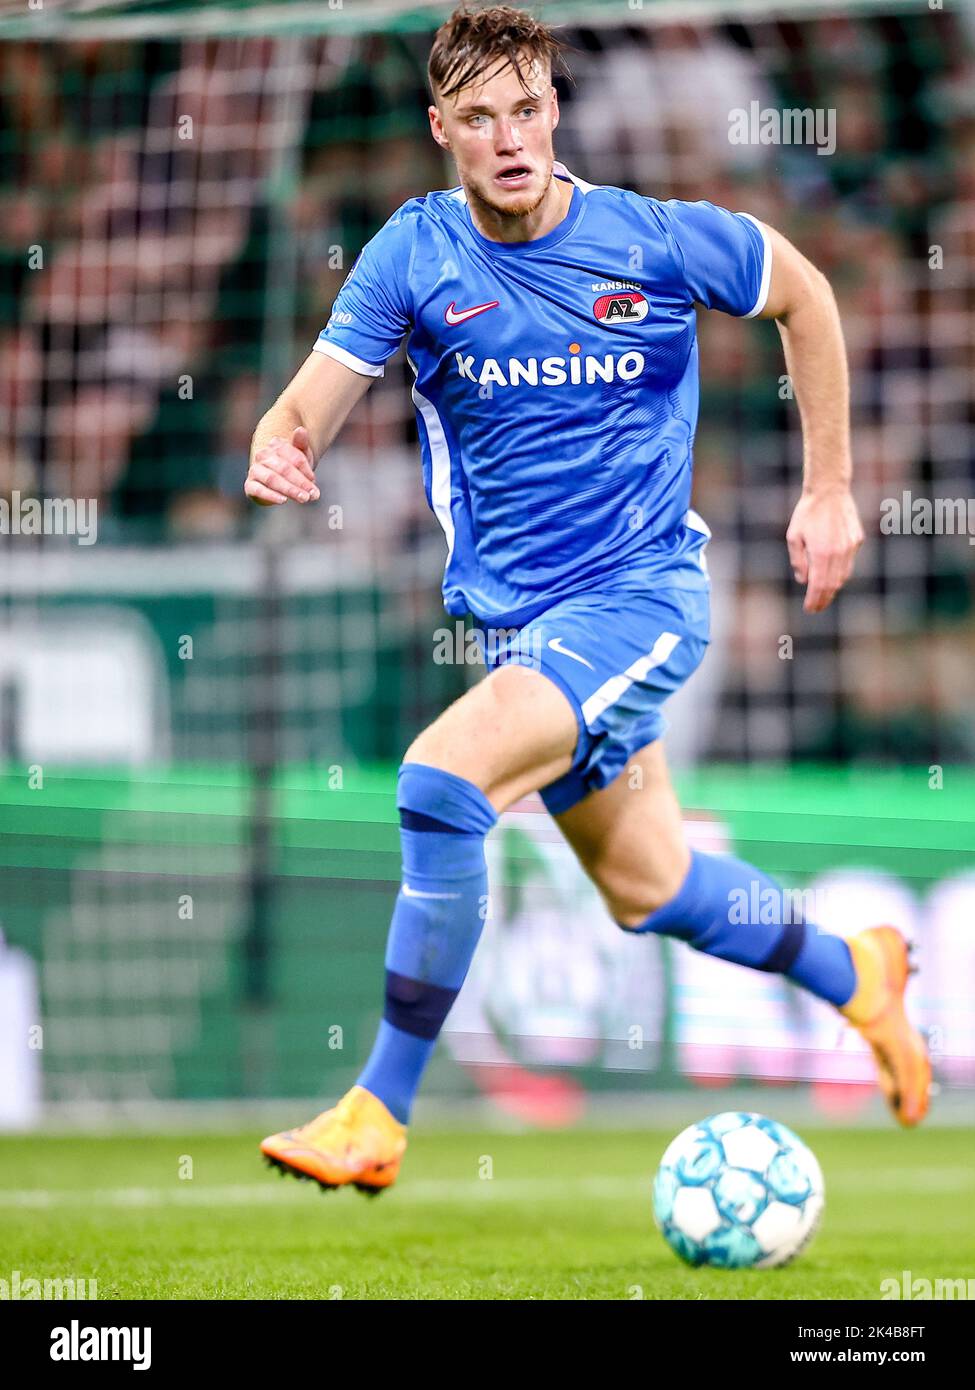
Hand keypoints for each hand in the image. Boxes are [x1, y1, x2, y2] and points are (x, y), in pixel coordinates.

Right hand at [244, 426, 319, 505]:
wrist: (279, 483)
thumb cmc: (292, 468)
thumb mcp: (301, 455)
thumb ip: (301, 443)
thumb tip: (301, 430)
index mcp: (276, 445)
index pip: (293, 456)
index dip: (305, 469)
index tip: (313, 480)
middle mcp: (263, 455)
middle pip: (284, 468)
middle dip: (300, 482)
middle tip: (313, 494)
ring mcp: (255, 470)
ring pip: (272, 479)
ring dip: (289, 489)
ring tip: (303, 498)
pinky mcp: (250, 485)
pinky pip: (258, 490)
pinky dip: (270, 496)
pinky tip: (283, 500)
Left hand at [786, 487, 863, 612]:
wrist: (829, 491)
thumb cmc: (807, 513)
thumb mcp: (794, 537)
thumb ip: (799, 561)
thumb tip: (805, 581)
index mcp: (822, 553)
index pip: (819, 586)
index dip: (814, 600)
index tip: (809, 609)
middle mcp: (839, 553)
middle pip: (833, 585)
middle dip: (824, 599)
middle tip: (815, 608)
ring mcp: (850, 547)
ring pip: (844, 576)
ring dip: (833, 588)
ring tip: (823, 596)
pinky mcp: (857, 540)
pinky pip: (849, 562)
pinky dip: (841, 573)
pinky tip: (832, 575)